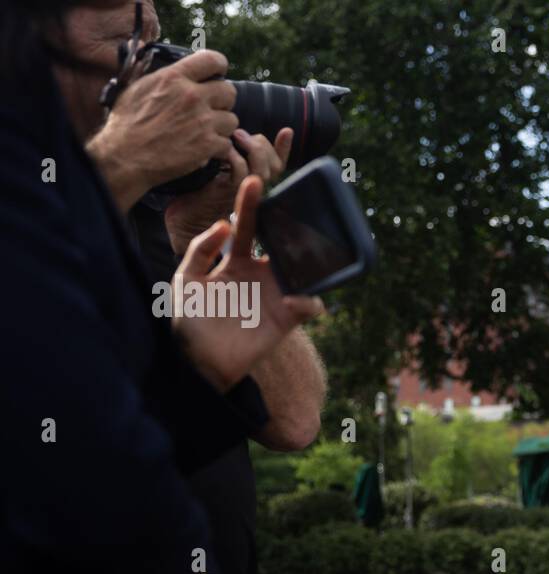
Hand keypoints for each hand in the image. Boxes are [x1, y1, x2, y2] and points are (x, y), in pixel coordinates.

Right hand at [87, 50, 237, 211]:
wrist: (124, 157)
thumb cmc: (125, 124)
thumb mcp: (135, 87)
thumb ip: (154, 72)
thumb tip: (143, 46)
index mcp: (174, 78)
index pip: (212, 60)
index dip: (219, 67)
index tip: (218, 74)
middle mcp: (192, 96)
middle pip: (229, 91)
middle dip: (222, 101)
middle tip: (211, 109)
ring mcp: (202, 121)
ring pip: (232, 119)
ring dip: (221, 127)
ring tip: (205, 132)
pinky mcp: (208, 145)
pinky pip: (227, 143)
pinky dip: (218, 149)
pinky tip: (204, 149)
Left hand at [165, 128, 293, 254]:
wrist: (182, 219)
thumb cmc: (197, 192)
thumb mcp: (216, 168)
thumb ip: (230, 155)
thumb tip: (235, 133)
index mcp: (254, 185)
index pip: (278, 166)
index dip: (284, 149)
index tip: (287, 131)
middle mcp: (253, 191)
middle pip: (274, 167)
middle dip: (263, 146)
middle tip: (242, 134)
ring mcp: (242, 194)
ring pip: (262, 172)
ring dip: (253, 149)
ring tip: (236, 136)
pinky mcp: (227, 195)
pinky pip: (240, 174)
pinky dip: (235, 158)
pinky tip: (225, 151)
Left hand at [171, 176, 323, 391]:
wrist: (198, 363)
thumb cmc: (189, 320)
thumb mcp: (185, 278)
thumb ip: (200, 249)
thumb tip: (225, 223)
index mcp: (234, 261)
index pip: (247, 228)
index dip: (251, 205)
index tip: (255, 182)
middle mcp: (259, 275)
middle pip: (282, 244)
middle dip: (292, 227)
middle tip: (296, 211)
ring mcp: (274, 296)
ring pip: (302, 271)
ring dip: (310, 261)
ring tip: (308, 251)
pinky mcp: (286, 320)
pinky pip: (308, 306)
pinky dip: (308, 301)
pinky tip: (294, 300)